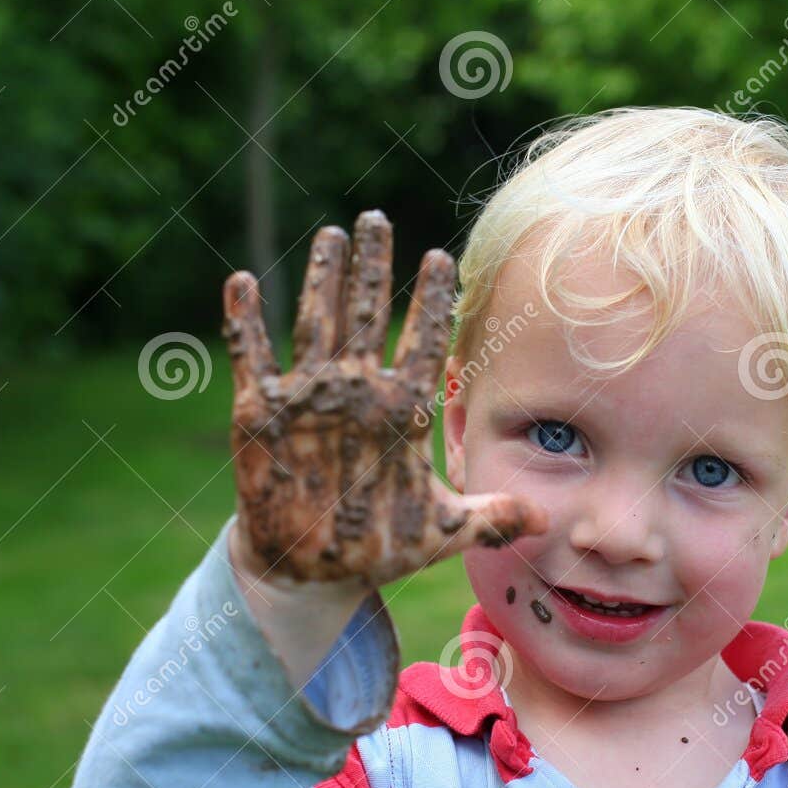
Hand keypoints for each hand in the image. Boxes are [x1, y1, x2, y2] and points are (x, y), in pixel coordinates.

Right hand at [224, 211, 547, 583]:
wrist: (315, 569)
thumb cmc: (382, 544)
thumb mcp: (443, 532)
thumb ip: (493, 519)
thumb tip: (546, 522)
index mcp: (400, 411)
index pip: (422, 344)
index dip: (431, 303)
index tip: (441, 258)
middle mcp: (357, 393)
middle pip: (367, 317)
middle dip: (373, 269)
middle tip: (376, 218)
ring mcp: (309, 400)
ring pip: (317, 325)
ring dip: (322, 281)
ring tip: (331, 236)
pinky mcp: (263, 416)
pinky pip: (252, 361)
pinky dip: (245, 324)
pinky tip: (241, 282)